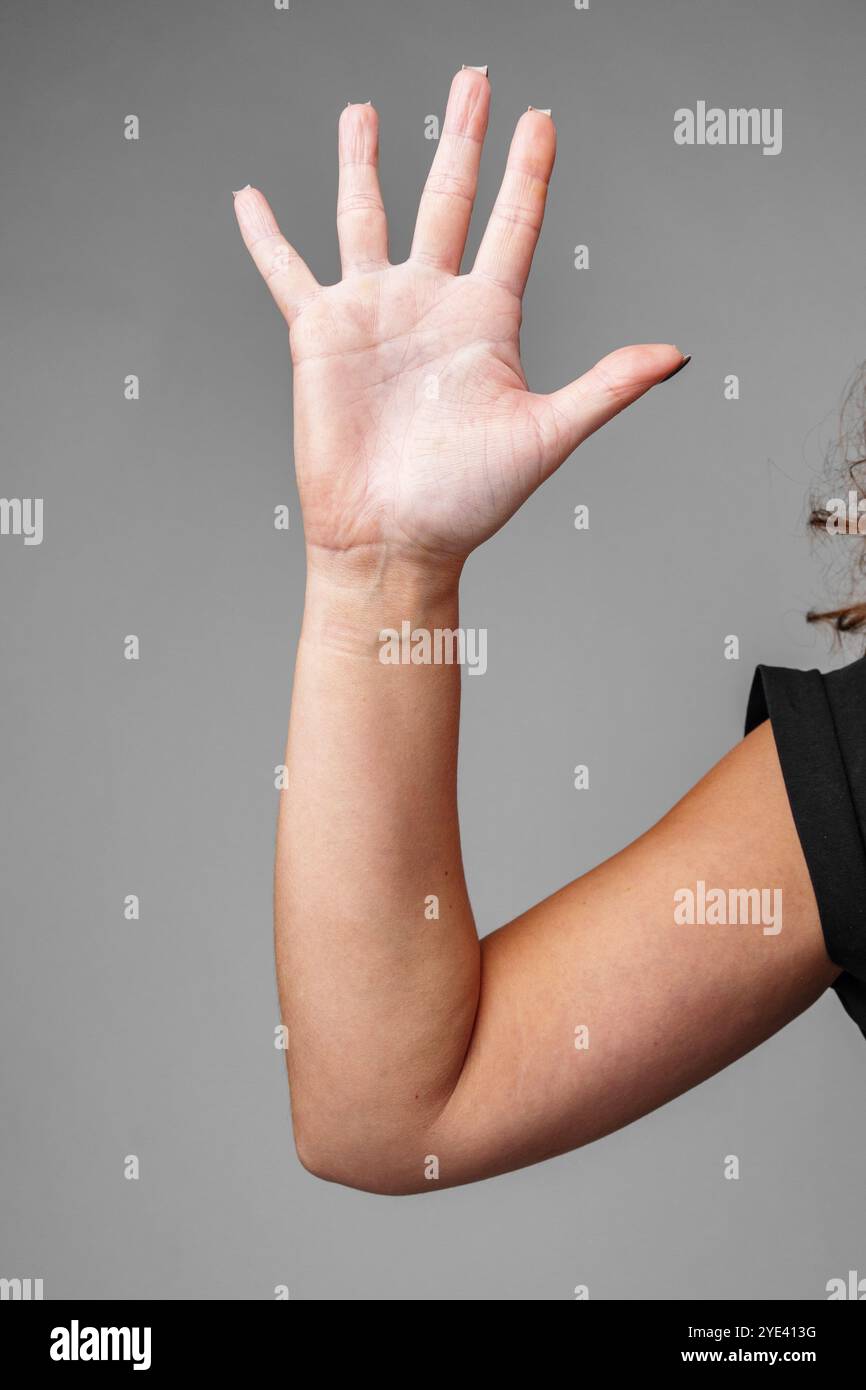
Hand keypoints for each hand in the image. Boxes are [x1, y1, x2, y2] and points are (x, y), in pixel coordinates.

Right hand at [234, 67, 685, 576]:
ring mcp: (374, 313)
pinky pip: (286, 270)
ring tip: (366, 109)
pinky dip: (266, 236)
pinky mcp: (319, 334)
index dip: (529, 171)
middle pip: (450, 198)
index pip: (514, 224)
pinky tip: (251, 199)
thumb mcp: (545, 435)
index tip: (541, 119)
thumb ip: (607, 386)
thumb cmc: (466, 500)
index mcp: (487, 320)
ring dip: (366, 161)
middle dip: (462, 137)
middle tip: (474, 79)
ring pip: (367, 215)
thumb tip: (677, 355)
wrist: (390, 540)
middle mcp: (431, 304)